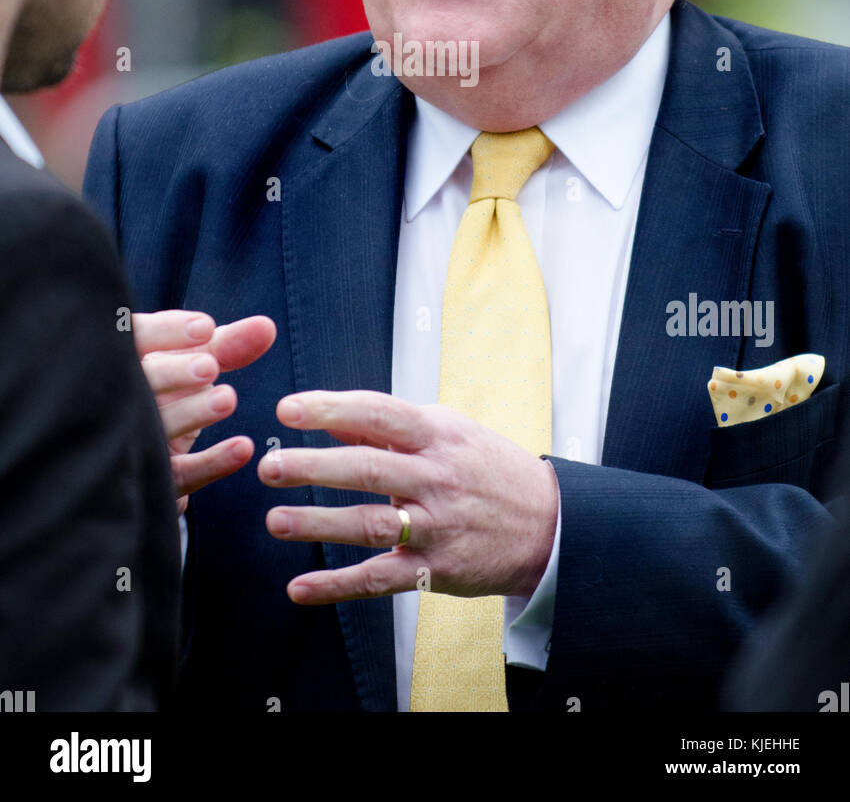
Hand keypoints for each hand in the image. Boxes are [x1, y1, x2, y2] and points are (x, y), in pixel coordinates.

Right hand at [133, 310, 275, 514]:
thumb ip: (226, 345)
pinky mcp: (148, 482)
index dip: (166, 332)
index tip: (206, 327)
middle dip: (173, 374)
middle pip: (137, 384)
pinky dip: (211, 462)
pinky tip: (243, 448)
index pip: (134, 337)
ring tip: (228, 399)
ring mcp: (127, 443)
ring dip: (191, 414)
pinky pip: (178, 475)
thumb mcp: (191, 364)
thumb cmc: (168, 391)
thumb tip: (267, 327)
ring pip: (155, 429)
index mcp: (121, 358)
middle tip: (210, 367)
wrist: (143, 455)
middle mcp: (114, 397)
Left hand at [257, 389, 558, 604]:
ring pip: (370, 524)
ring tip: (276, 520)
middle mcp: (435, 478)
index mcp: (437, 435)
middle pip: (367, 469)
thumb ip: (389, 426)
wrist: (548, 523)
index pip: (378, 413)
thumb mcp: (449, 432)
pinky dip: (337, 586)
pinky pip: (380, 579)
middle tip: (270, 466)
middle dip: (313, 466)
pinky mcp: (434, 570)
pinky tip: (300, 588)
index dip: (330, 409)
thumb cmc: (487, 468)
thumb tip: (332, 418)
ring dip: (318, 523)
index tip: (288, 410)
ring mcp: (436, 527)